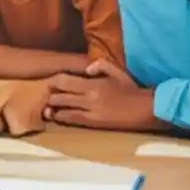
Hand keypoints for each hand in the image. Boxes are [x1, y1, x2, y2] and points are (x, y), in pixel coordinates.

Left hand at [46, 60, 165, 130]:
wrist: (145, 110)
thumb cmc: (131, 90)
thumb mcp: (117, 71)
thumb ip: (100, 65)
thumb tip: (86, 69)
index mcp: (93, 84)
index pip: (65, 81)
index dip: (54, 81)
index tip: (49, 81)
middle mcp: (89, 98)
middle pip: (60, 96)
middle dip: (50, 96)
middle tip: (44, 96)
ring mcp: (91, 112)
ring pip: (63, 111)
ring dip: (53, 110)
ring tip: (46, 109)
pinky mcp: (94, 123)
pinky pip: (74, 121)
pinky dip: (63, 119)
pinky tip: (57, 118)